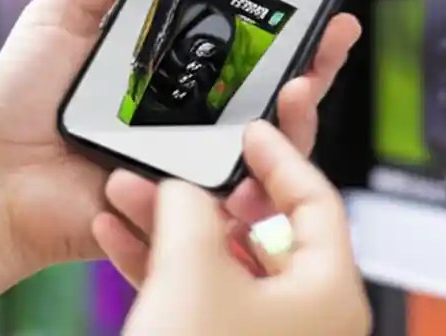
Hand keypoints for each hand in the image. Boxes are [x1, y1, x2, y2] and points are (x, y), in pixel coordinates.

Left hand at [0, 0, 361, 269]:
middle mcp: (199, 115)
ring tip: (299, 88)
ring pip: (274, 146)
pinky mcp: (185, 205)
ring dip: (300, 117)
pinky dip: (256, 176)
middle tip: (336, 33)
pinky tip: (257, 150)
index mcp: (178, 68)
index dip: (292, 21)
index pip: (251, 43)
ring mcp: (196, 161)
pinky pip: (234, 195)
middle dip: (320, 62)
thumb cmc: (22, 102)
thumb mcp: (62, 16)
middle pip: (280, 92)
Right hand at [123, 122, 370, 335]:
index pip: (317, 201)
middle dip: (205, 196)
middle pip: (263, 231)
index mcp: (330, 293)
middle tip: (178, 167)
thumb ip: (190, 209)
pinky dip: (162, 268)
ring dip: (172, 229)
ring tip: (124, 194)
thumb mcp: (191, 272)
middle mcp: (308, 318)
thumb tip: (183, 188)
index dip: (280, 156)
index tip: (251, 128)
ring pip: (223, 265)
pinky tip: (116, 238)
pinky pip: (201, 299)